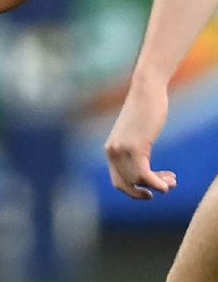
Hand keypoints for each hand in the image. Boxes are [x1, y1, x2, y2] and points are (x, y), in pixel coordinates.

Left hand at [104, 80, 177, 199]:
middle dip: (147, 189)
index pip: (117, 181)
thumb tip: (142, 167)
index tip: (152, 190)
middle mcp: (112, 152)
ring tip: (171, 181)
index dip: (134, 191)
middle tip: (168, 185)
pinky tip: (166, 185)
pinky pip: (143, 174)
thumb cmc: (145, 110)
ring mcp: (122, 150)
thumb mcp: (135, 133)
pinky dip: (156, 184)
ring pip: (137, 180)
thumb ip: (134, 150)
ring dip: (157, 185)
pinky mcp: (135, 147)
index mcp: (110, 150)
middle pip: (127, 184)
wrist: (146, 91)